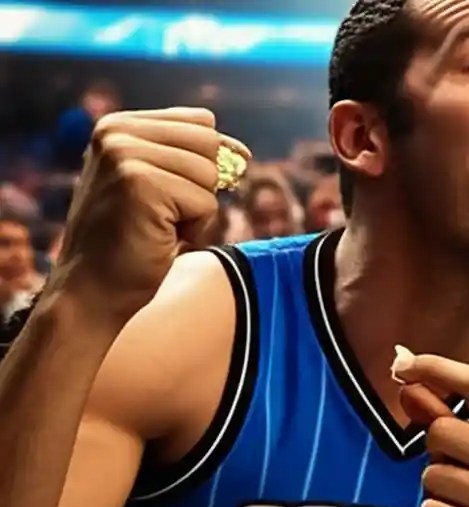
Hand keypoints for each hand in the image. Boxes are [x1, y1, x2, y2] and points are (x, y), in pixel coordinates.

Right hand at [53, 108, 249, 323]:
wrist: (93, 290)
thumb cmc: (132, 241)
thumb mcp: (158, 185)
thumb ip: (192, 158)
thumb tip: (243, 154)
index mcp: (118, 125)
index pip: (201, 122)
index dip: (208, 162)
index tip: (176, 194)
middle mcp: (116, 133)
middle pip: (209, 144)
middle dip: (201, 187)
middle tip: (163, 215)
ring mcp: (124, 155)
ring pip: (210, 173)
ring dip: (197, 211)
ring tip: (158, 227)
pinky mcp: (139, 183)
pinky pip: (206, 201)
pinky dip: (195, 228)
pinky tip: (159, 238)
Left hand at [395, 350, 468, 506]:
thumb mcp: (464, 447)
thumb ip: (437, 413)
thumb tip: (407, 381)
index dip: (437, 367)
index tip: (403, 363)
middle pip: (443, 430)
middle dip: (433, 449)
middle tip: (451, 467)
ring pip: (431, 474)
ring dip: (432, 487)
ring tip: (455, 499)